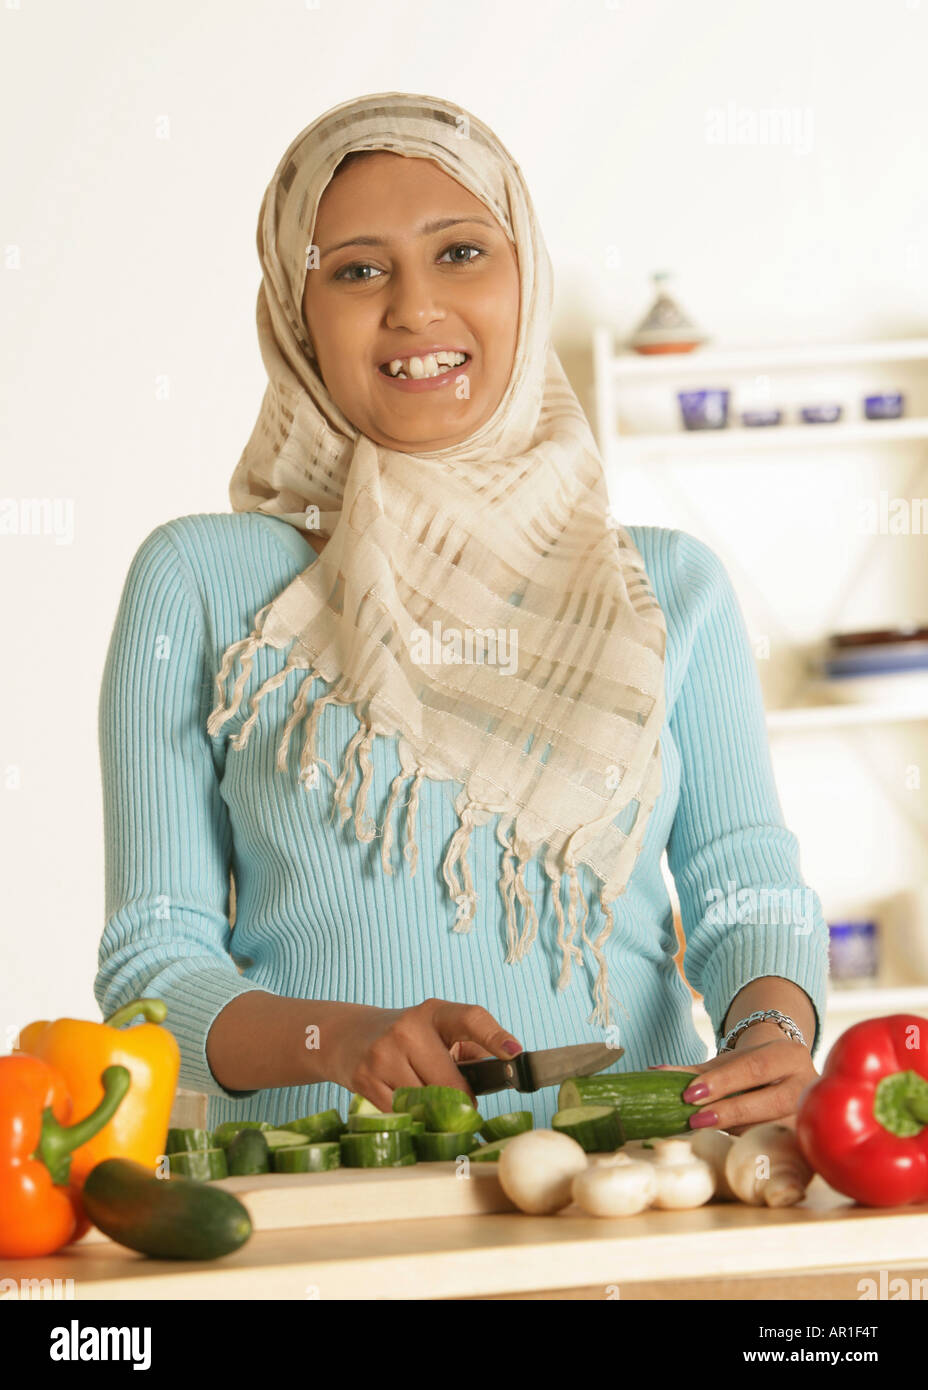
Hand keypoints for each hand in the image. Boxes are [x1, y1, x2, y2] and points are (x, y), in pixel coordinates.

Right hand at [327, 997, 520, 1111]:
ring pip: (426, 1105)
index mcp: (434, 1012)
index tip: (514, 1054)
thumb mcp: (437, 1032)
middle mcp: (408, 1028)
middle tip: (460, 1103)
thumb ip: (470, 1051)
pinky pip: (402, 1114)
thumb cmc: (406, 1039)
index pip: (471, 1019)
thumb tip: (501, 1075)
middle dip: (461, 1101)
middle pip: (451, 1084)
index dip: (495, 1036)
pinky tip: (403, 1102)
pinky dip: (409, 1116)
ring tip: (424, 1098)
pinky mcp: (364, 1080)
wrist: (347, 1037)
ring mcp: (383, 1054)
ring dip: (433, 1112)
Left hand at [650, 1022, 818, 1135]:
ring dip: (739, 1132)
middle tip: (694, 1119)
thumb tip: (655, 1072)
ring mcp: (811, 1114)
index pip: (754, 1067)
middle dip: (730, 1111)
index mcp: (789, 1054)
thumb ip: (695, 1070)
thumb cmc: (753, 1071)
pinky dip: (754, 1148)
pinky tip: (730, 1151)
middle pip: (769, 1099)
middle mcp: (808, 1082)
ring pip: (775, 1127)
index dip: (722, 1082)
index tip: (689, 1094)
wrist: (787, 1077)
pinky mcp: (808, 1139)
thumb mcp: (728, 1063)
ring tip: (707, 1133)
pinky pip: (781, 1148)